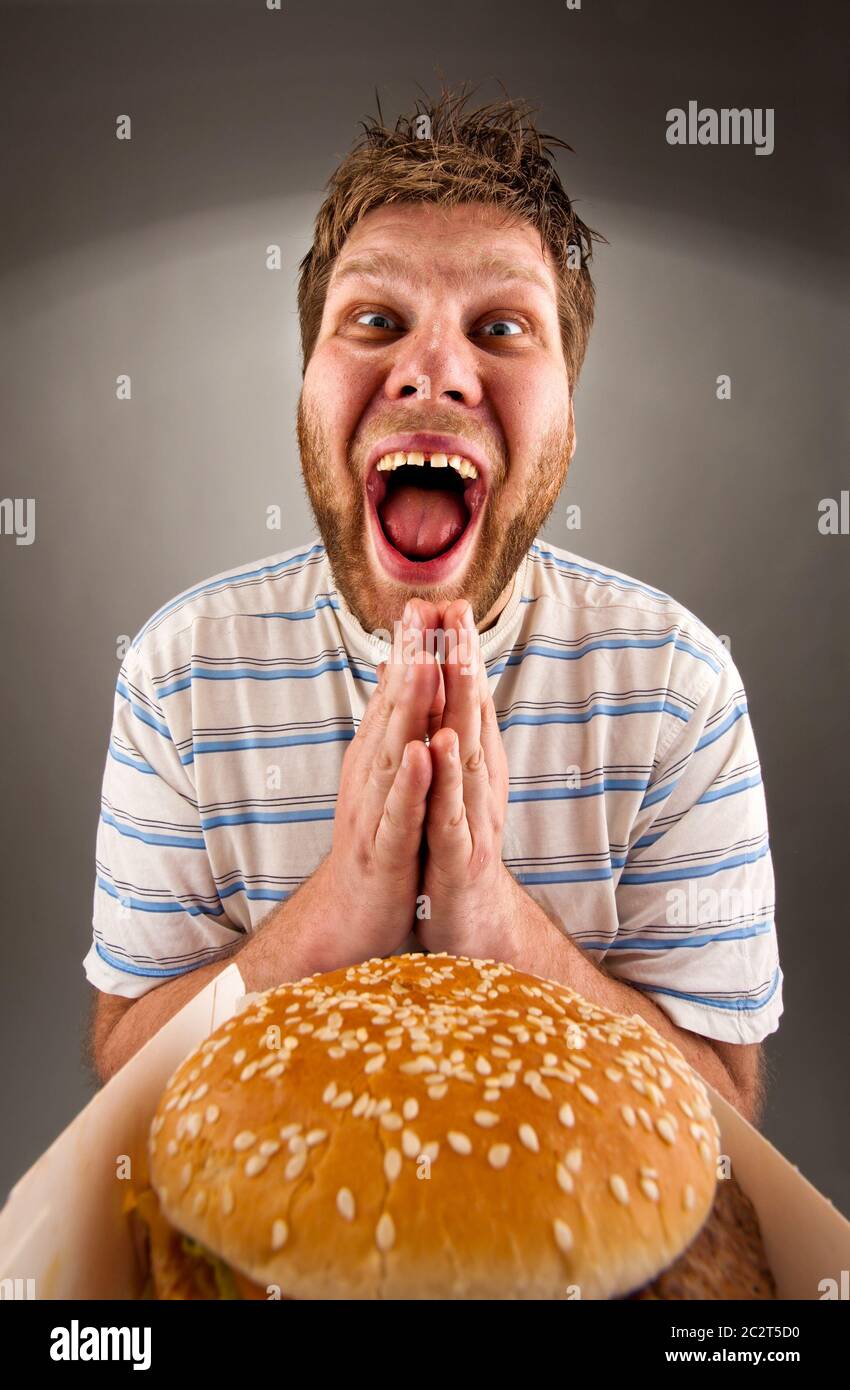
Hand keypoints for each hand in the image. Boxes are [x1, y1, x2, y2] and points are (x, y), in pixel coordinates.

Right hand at [314, 603, 442, 966]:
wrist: (354, 916)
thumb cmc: (378, 843)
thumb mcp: (386, 780)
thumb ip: (390, 728)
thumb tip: (395, 676)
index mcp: (378, 759)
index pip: (396, 696)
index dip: (410, 651)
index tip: (424, 602)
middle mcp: (371, 776)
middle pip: (392, 712)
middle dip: (409, 661)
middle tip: (421, 612)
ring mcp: (374, 811)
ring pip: (394, 753)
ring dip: (408, 709)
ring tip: (424, 665)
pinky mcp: (384, 849)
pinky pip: (399, 812)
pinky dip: (411, 782)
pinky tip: (423, 752)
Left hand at [414, 599, 516, 959]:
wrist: (469, 930)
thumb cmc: (452, 853)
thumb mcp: (446, 791)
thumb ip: (444, 741)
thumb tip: (432, 690)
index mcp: (472, 769)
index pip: (466, 702)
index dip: (459, 653)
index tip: (450, 603)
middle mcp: (479, 786)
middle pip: (472, 716)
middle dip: (465, 662)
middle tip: (458, 612)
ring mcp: (472, 820)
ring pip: (466, 756)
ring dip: (461, 707)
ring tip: (454, 662)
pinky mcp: (458, 856)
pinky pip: (448, 813)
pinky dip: (441, 780)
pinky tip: (435, 748)